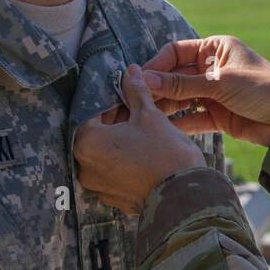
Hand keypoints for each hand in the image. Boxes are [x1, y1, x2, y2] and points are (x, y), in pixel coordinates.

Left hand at [74, 64, 205, 214]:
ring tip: (143, 135)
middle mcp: (85, 167)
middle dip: (115, 123)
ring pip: (105, 156)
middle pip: (97, 136)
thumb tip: (130, 71)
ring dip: (120, 143)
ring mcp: (98, 187)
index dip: (111, 103)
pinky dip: (125, 163)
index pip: (92, 114)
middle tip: (137, 114)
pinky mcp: (113, 199)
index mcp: (87, 143)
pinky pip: (114, 174)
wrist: (184, 195)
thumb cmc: (164, 152)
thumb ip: (135, 92)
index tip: (128, 99)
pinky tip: (145, 156)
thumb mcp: (150, 115)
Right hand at [143, 35, 269, 147]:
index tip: (138, 80)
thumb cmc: (262, 88)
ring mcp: (214, 93)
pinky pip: (192, 118)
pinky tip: (162, 130)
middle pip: (175, 77)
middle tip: (134, 102)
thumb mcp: (220, 83)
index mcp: (215, 48)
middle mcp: (212, 68)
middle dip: (156, 89)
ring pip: (181, 98)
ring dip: (164, 107)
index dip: (156, 66)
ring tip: (144, 117)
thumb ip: (182, 84)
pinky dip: (179, 123)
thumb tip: (144, 79)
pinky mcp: (217, 116)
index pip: (175, 53)